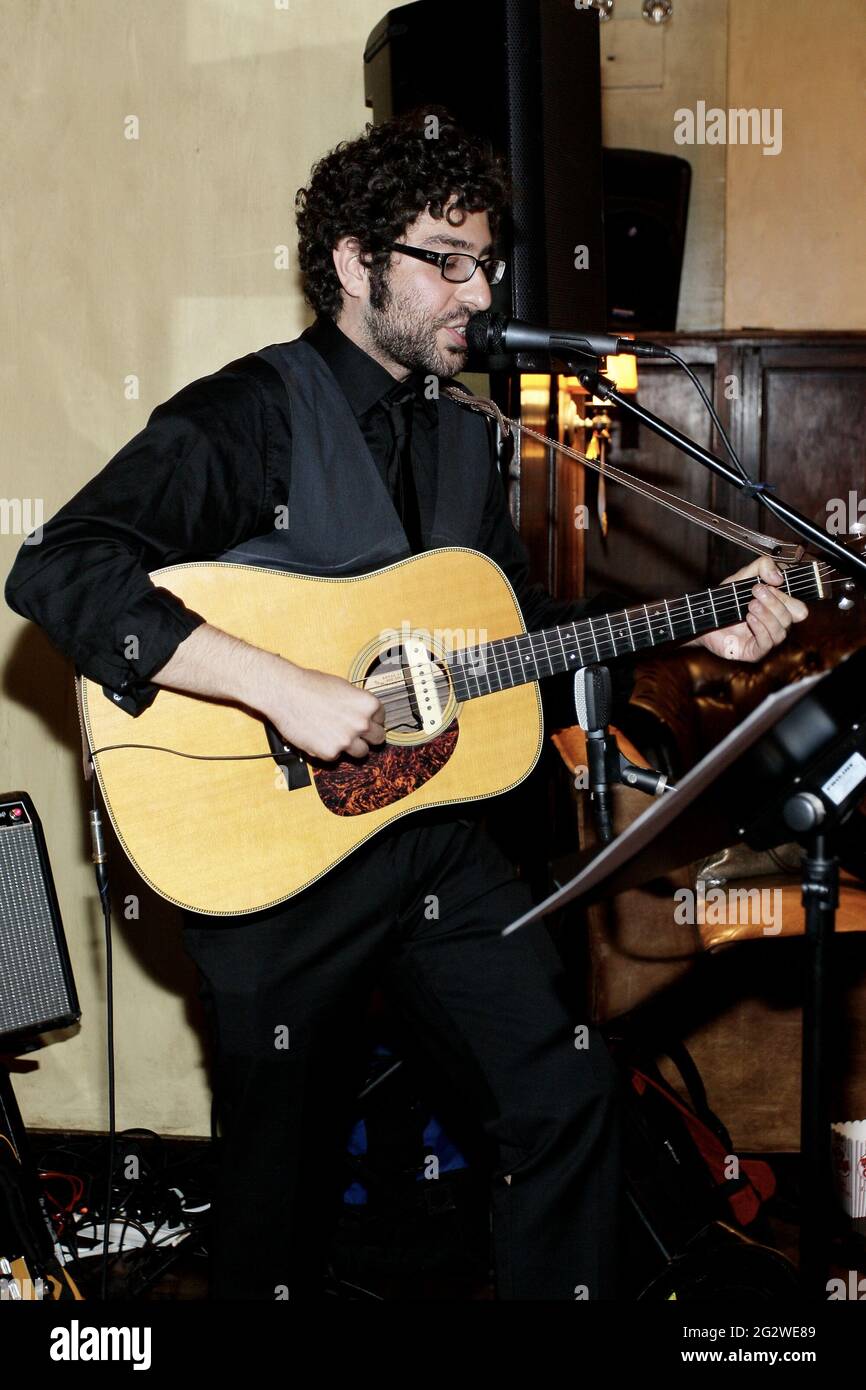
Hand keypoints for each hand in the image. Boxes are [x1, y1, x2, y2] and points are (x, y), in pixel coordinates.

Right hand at [265, 663, 385, 760]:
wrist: (285, 693)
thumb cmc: (309, 685)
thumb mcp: (342, 687)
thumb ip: (356, 703)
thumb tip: (362, 712)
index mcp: (367, 704)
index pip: (381, 718)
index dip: (372, 719)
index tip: (365, 720)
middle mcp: (361, 723)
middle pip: (378, 738)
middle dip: (368, 736)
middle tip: (356, 733)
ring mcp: (347, 740)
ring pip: (362, 752)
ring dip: (352, 746)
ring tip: (337, 736)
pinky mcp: (330, 753)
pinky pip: (337, 756)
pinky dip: (329, 749)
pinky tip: (319, 737)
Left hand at [692, 555, 808, 662]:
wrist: (704, 617)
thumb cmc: (726, 600)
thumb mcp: (742, 577)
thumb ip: (762, 566)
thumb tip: (778, 577)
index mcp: (779, 610)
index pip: (799, 608)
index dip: (788, 597)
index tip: (770, 584)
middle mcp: (776, 626)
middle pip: (792, 618)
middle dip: (775, 602)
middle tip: (756, 591)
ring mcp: (766, 640)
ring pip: (781, 632)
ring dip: (767, 615)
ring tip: (750, 605)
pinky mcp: (754, 652)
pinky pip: (767, 644)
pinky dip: (760, 629)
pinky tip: (749, 618)